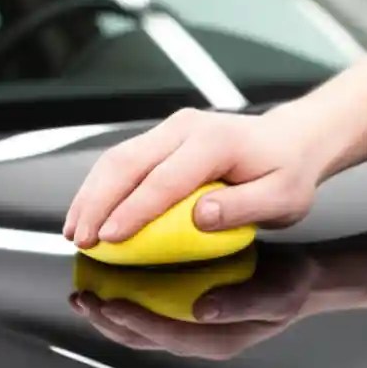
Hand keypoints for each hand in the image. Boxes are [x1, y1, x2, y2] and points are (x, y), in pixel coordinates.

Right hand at [64, 108, 324, 248]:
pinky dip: (101, 188)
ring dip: (91, 195)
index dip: (134, 210)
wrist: (292, 142)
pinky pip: (124, 162)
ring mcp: (171, 130)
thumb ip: (242, 208)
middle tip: (80, 240)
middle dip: (97, 203)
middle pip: (128, 164)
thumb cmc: (289, 173)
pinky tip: (89, 213)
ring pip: (117, 159)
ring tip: (74, 230)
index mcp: (215, 142)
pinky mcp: (162, 140)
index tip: (110, 238)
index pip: (165, 180)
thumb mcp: (282, 199)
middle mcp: (186, 128)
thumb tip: (199, 219)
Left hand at [70, 246, 319, 359]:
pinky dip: (123, 299)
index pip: (169, 336)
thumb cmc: (291, 285)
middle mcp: (199, 338)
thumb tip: (202, 310)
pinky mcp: (184, 312)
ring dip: (109, 316)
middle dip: (110, 323)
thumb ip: (242, 303)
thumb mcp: (278, 293)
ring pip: (140, 330)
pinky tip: (107, 280)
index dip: (137, 322)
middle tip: (84, 300)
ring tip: (84, 295)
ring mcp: (190, 328)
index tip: (111, 303)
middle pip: (145, 339)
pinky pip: (147, 311)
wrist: (300, 280)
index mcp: (218, 340)